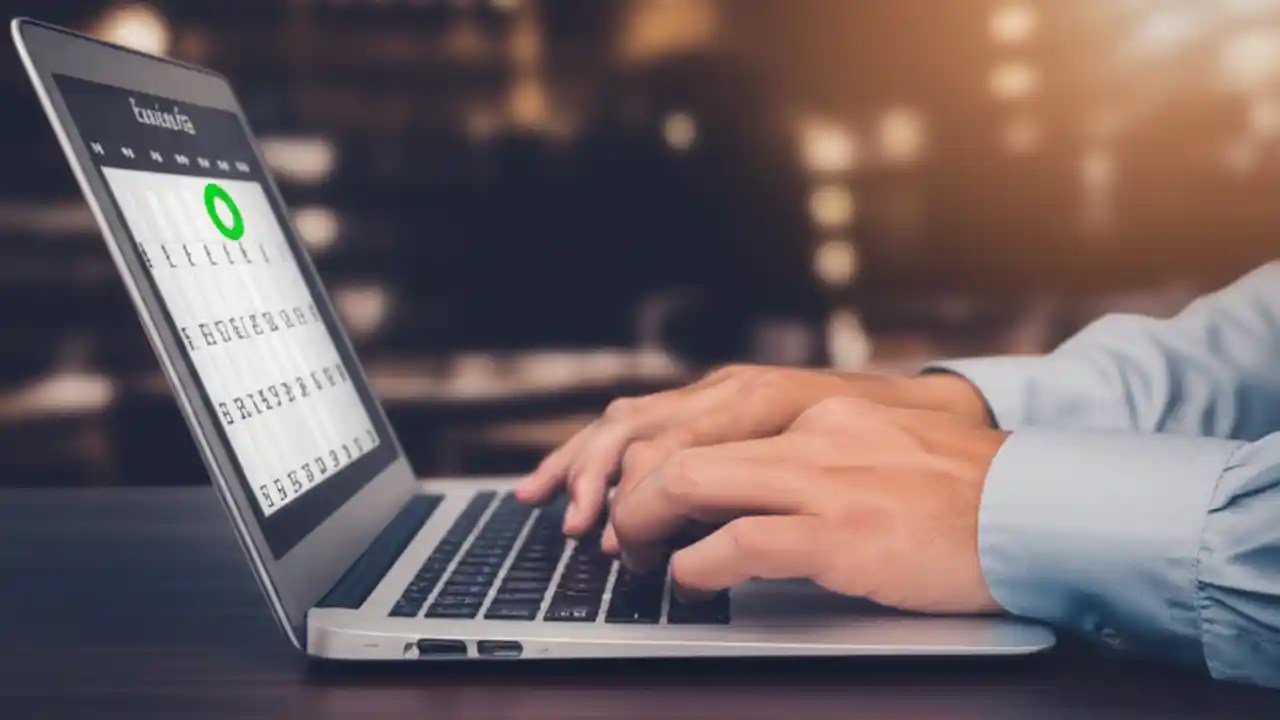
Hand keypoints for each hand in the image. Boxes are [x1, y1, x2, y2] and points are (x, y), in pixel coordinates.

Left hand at [515, 364, 990, 549]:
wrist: (1036, 510)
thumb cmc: (961, 493)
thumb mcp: (878, 452)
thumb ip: (813, 458)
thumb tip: (747, 493)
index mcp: (814, 413)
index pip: (696, 422)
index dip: (636, 457)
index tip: (611, 492)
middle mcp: (807, 432)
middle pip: (675, 446)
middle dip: (619, 491)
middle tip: (603, 533)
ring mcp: (822, 478)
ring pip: (688, 484)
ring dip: (642, 526)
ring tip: (632, 558)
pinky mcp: (839, 531)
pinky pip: (737, 544)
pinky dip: (696, 566)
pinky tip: (689, 582)